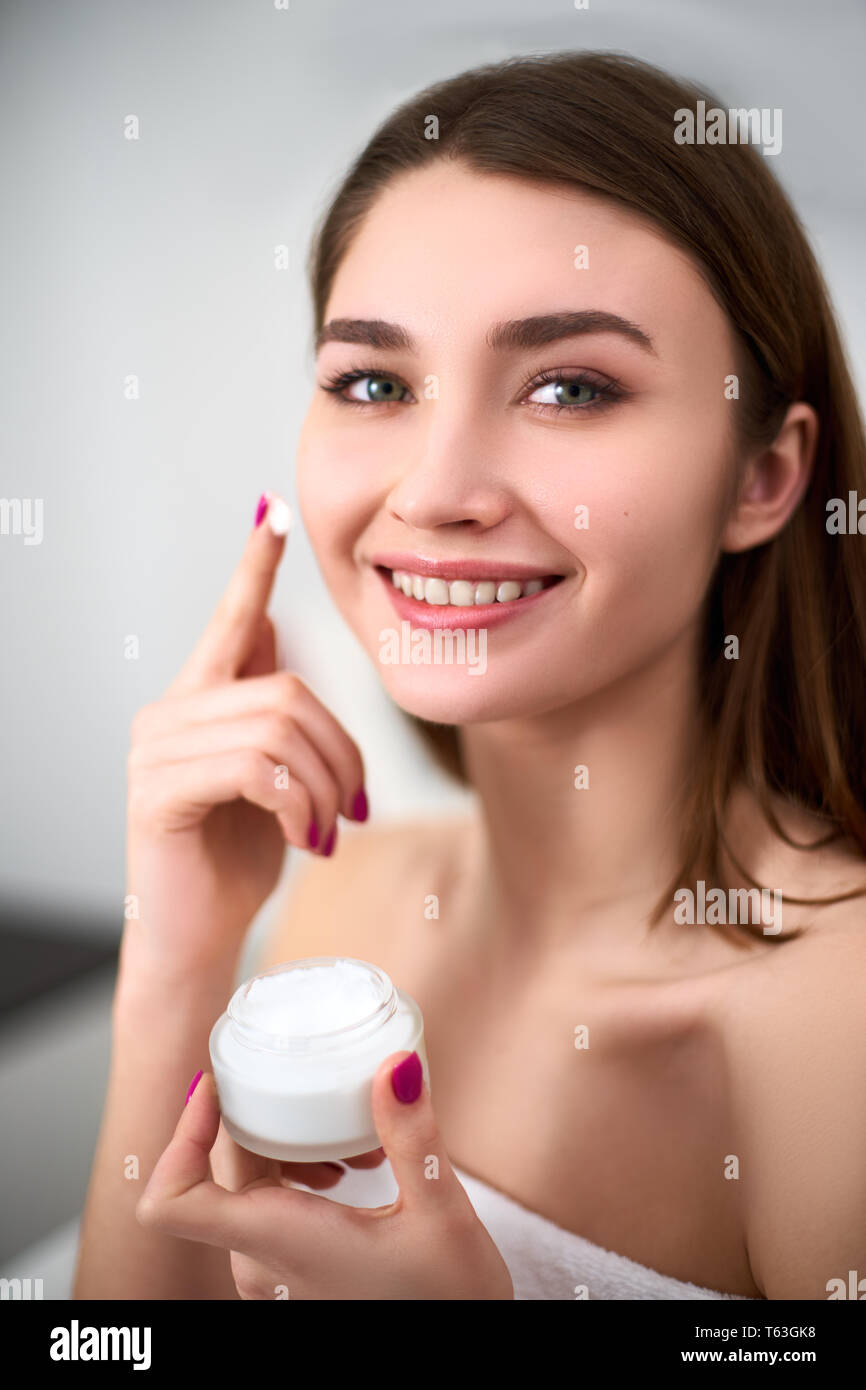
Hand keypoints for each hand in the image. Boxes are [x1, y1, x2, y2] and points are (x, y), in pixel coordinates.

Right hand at [125, 492, 366, 973]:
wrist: (200, 934)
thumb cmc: (239, 855)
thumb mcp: (272, 774)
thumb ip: (268, 705)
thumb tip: (276, 626)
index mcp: (200, 701)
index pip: (233, 620)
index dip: (255, 566)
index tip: (274, 511)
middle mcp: (170, 713)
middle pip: (286, 690)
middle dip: (340, 750)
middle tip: (355, 806)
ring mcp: (156, 750)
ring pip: (276, 728)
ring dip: (324, 784)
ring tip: (329, 827)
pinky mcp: (157, 792)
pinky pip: (253, 768)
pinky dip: (296, 804)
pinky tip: (303, 836)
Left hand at [136, 1052, 514, 1300]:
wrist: (460, 1364)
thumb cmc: (448, 1303)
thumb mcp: (439, 1212)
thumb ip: (411, 1135)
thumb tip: (396, 1066)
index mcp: (277, 1242)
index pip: (171, 1200)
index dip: (180, 1136)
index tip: (217, 1085)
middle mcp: (258, 1262)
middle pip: (219, 1172)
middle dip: (263, 1119)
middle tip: (318, 1089)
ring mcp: (271, 1274)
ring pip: (247, 1187)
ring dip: (289, 1145)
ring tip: (357, 1142)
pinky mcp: (291, 1277)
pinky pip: (269, 1208)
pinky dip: (300, 1173)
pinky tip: (355, 1170)